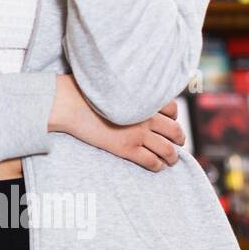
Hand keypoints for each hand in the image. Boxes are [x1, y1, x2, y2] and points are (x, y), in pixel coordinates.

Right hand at [50, 74, 185, 171]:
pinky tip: (155, 166)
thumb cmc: (83, 90)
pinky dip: (158, 166)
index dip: (174, 117)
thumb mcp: (110, 83)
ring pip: (168, 150)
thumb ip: (125, 88)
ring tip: (171, 160)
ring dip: (172, 157)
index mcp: (143, 98)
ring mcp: (137, 134)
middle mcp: (145, 116)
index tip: (170, 121)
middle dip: (179, 139)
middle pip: (175, 130)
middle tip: (178, 143)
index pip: (172, 108)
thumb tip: (126, 88)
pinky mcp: (126, 148)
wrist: (68, 104)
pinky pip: (151, 161)